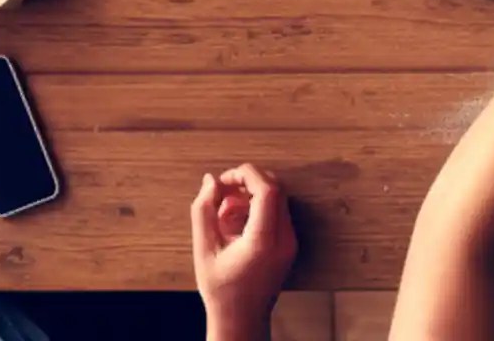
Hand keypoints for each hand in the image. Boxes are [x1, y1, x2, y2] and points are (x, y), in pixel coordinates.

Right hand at [193, 164, 296, 340]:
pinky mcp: (289, 244)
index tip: (225, 178)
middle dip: (247, 181)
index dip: (247, 174)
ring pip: (277, 198)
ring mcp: (290, 242)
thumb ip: (203, 211)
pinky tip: (235, 224)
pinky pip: (277, 212)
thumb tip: (210, 180)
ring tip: (224, 213)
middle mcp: (284, 240)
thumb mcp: (203, 250)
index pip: (268, 191)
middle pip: (276, 189)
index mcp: (264, 241)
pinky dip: (257, 208)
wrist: (242, 319)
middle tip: (222, 191)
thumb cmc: (221, 290)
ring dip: (251, 195)